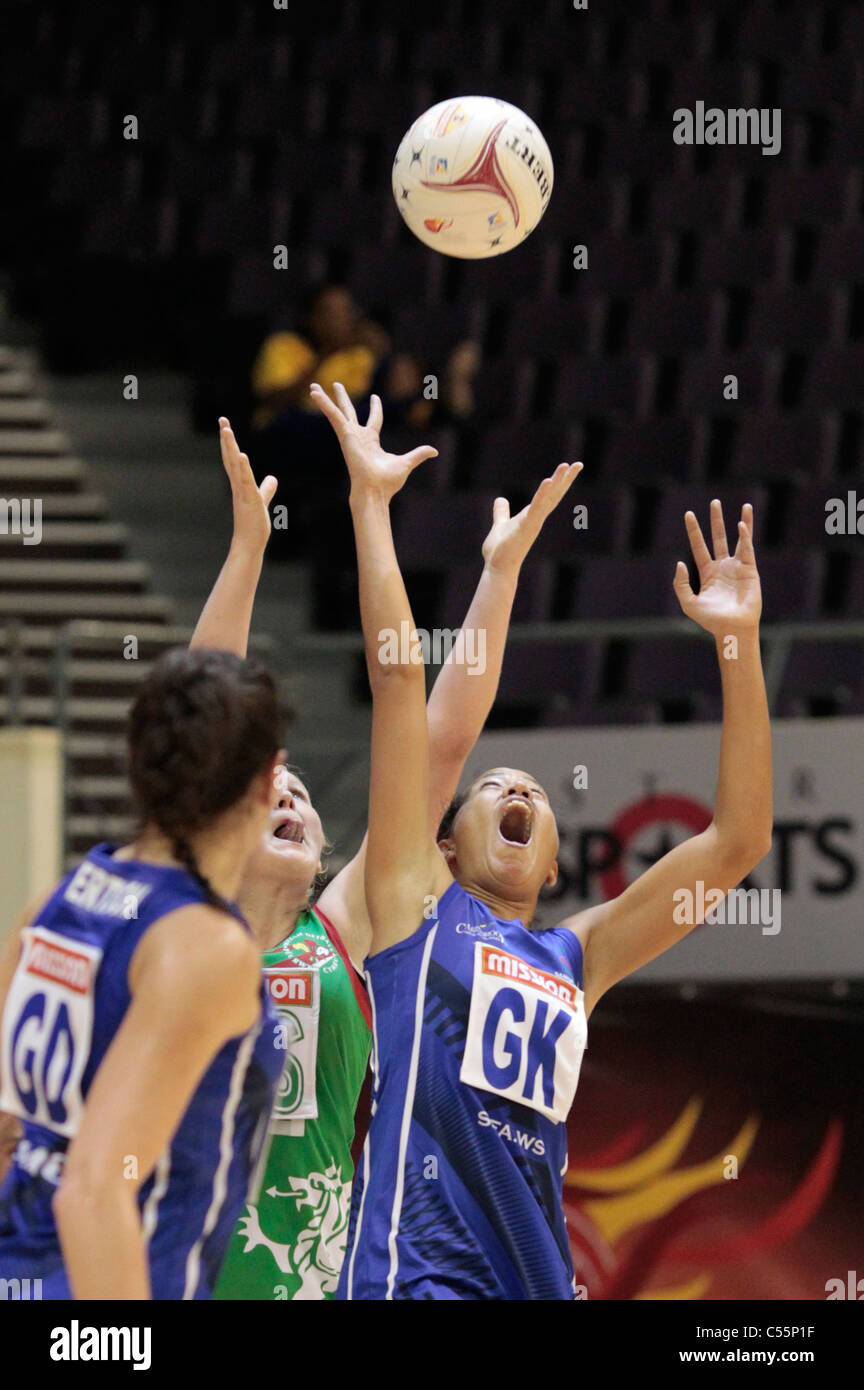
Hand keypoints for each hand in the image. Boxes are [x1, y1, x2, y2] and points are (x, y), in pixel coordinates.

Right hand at [218, 417, 277, 556]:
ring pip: (235, 465)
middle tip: (222, 419)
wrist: (249, 544)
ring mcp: (241, 491)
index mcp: (240, 484)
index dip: (228, 443)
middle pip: (230, 457)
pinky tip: (241, 455)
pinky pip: (245, 481)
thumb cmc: (253, 525)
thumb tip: (272, 479)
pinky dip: (243, 468)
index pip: (232, 459)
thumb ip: (266, 489)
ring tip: (226, 430)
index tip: (225, 426)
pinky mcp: (248, 499)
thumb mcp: (262, 500)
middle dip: (226, 438)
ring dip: (230, 447)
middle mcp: (237, 485)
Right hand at [310, 382, 436, 500]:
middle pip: (350, 412)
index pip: (373, 420)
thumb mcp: (407, 463)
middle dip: (343, 399)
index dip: (375, 408)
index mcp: (371, 442)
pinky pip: (333, 415)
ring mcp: (349, 436)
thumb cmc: (388, 482)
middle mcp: (358, 437)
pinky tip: (314, 393)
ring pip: (336, 412)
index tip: (374, 397)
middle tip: (336, 385)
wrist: (375, 490)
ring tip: (314, 387)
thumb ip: (419, 454)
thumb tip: (434, 451)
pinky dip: (324, 404)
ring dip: (326, 399)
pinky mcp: (344, 435)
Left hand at [482, 462, 582, 575]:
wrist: (497, 568)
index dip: (559, 481)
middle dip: (566, 479)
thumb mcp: (500, 524)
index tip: (569, 467)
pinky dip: (542, 495)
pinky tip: (548, 481)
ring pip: (549, 498)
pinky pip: (537, 508)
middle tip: (578, 464)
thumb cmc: (500, 551)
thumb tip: (500, 500)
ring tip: (566, 466)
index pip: (549, 495)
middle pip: (554, 494)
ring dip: (558, 482)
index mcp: (531, 515)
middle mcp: (536, 518)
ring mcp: (533, 522)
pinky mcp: (527, 526)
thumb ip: (501, 512)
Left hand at [674, 500, 761, 633]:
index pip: (699, 546)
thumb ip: (681, 584)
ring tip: (745, 505)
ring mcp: (738, 567)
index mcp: (708, 572)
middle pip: (719, 537)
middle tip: (715, 502)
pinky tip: (741, 525)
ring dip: (743, 522)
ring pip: (739, 539)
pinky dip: (745, 536)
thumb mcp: (688, 603)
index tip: (688, 514)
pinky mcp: (750, 570)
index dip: (694, 530)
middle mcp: (723, 566)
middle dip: (716, 520)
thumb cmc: (711, 620)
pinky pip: (747, 549)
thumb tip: (680, 563)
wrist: (732, 628)